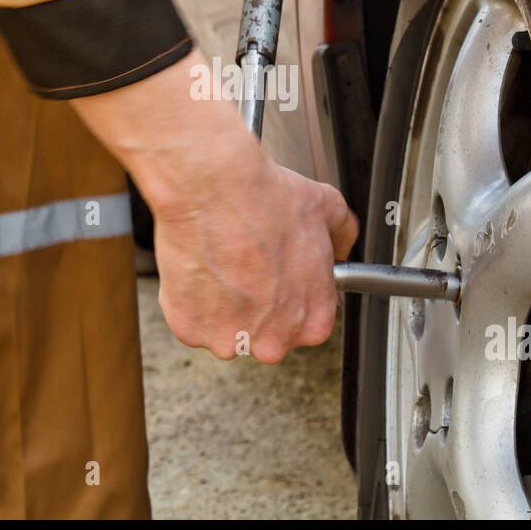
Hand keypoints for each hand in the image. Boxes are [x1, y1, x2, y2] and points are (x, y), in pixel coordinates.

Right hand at [70, 51, 358, 362]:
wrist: (213, 188)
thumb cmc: (265, 200)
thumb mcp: (327, 209)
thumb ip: (342, 237)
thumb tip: (341, 245)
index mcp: (312, 320)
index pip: (305, 324)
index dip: (290, 297)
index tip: (278, 279)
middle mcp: (272, 341)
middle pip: (264, 334)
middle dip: (255, 307)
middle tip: (245, 268)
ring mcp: (228, 339)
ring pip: (224, 330)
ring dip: (220, 306)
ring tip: (220, 264)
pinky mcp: (189, 329)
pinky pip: (190, 320)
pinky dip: (190, 300)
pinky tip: (199, 268)